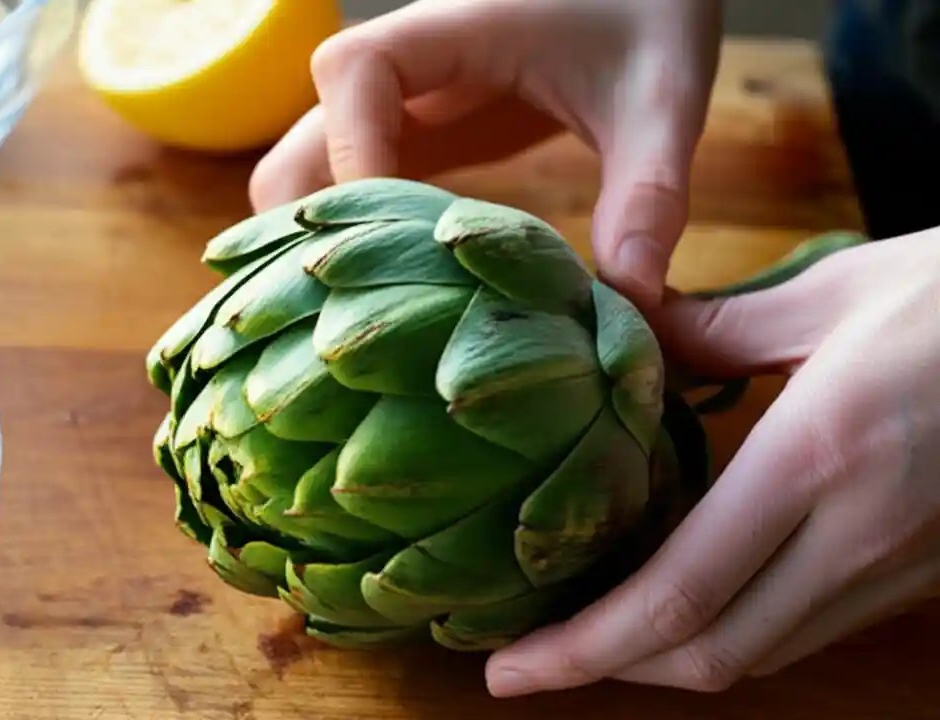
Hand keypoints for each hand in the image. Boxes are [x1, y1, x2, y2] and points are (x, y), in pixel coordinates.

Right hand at [249, 0, 723, 305]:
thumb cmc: (648, 14)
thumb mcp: (663, 100)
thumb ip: (650, 192)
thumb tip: (634, 299)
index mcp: (445, 32)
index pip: (352, 75)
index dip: (356, 156)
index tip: (402, 237)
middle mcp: (400, 73)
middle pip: (298, 152)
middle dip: (314, 235)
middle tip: (367, 315)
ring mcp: (398, 114)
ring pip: (312, 186)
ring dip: (331, 253)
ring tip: (375, 326)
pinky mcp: (416, 145)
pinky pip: (355, 200)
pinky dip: (361, 252)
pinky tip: (405, 307)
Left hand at [486, 229, 939, 694]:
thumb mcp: (833, 293)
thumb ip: (714, 328)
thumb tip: (625, 328)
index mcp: (821, 457)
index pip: (679, 593)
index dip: (583, 648)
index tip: (509, 668)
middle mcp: (862, 534)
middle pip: (713, 652)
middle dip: (608, 670)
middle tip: (527, 660)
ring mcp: (902, 566)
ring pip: (761, 652)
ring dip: (666, 654)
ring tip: (587, 630)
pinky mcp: (926, 574)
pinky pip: (807, 627)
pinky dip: (729, 629)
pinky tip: (682, 596)